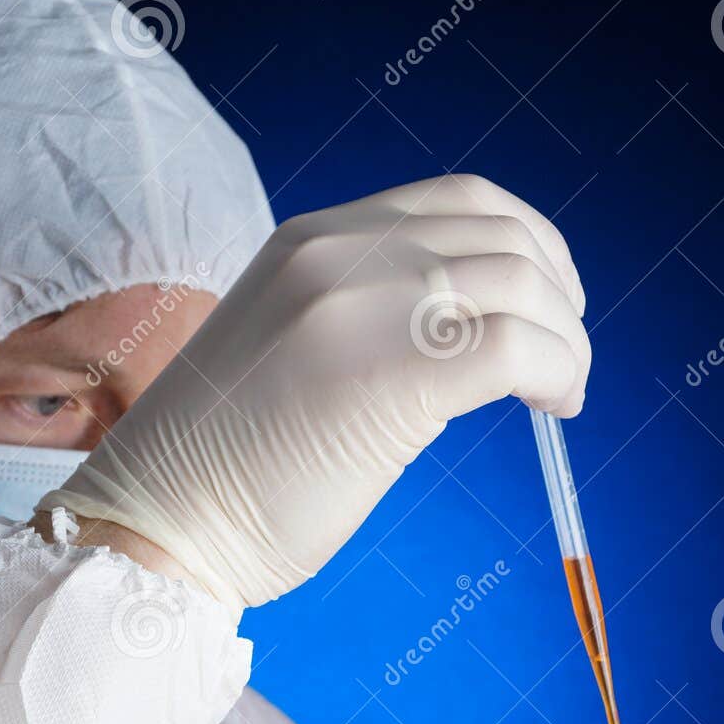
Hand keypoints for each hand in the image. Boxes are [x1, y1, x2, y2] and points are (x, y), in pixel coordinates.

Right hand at [38, 175, 588, 610]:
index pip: (458, 199)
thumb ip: (364, 312)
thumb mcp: (289, 346)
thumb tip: (466, 327)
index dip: (527, 244)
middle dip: (559, 294)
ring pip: (523, 285)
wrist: (158, 523)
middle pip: (504, 233)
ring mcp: (363, 304)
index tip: (543, 306)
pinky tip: (552, 409)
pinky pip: (518, 347)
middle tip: (562, 359)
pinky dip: (559, 373)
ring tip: (559, 394)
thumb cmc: (220, 465)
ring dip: (566, 339)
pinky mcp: (392, 373)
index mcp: (314, 238)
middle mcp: (341, 251)